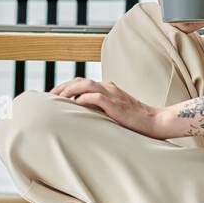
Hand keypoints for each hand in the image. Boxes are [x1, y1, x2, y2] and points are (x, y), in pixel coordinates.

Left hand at [48, 78, 175, 139]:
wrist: (155, 122)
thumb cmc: (135, 121)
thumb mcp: (114, 112)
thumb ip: (100, 110)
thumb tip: (81, 115)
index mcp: (108, 88)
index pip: (82, 82)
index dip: (66, 86)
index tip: (54, 95)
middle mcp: (108, 87)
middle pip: (79, 80)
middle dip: (62, 86)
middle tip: (49, 95)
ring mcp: (112, 94)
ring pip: (85, 85)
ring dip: (68, 90)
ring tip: (56, 98)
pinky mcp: (115, 104)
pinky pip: (95, 97)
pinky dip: (82, 99)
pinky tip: (74, 105)